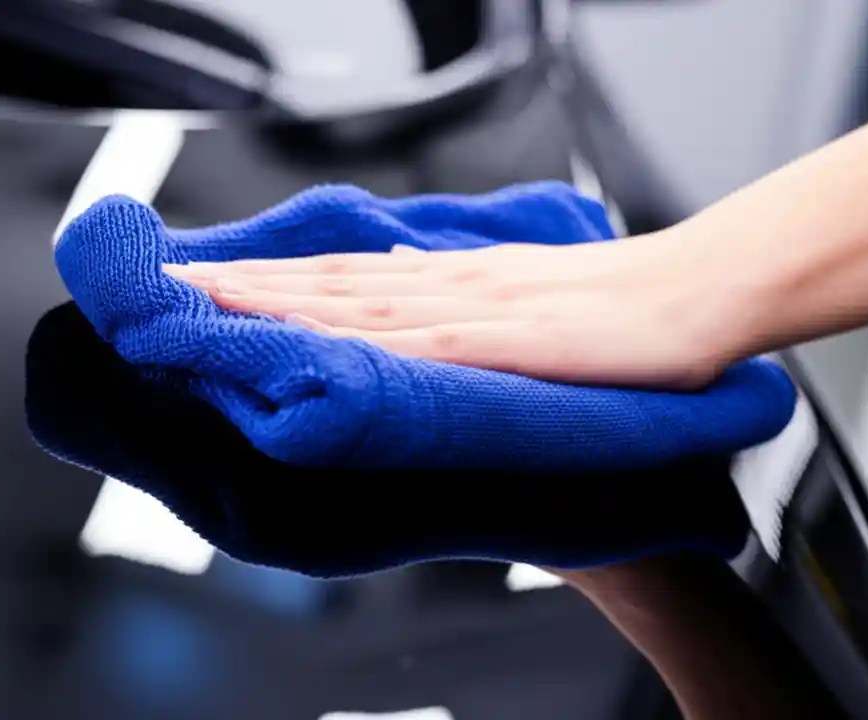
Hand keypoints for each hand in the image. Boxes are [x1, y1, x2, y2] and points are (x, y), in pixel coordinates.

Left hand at [163, 230, 747, 389]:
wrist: (698, 298)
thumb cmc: (624, 308)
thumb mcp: (527, 294)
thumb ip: (458, 289)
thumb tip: (393, 269)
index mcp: (454, 279)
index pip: (344, 278)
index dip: (271, 281)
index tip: (208, 282)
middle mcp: (449, 284)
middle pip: (329, 283)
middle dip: (245, 287)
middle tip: (169, 287)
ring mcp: (473, 309)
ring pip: (354, 303)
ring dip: (275, 302)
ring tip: (205, 304)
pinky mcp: (505, 340)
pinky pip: (414, 340)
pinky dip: (351, 339)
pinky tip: (306, 342)